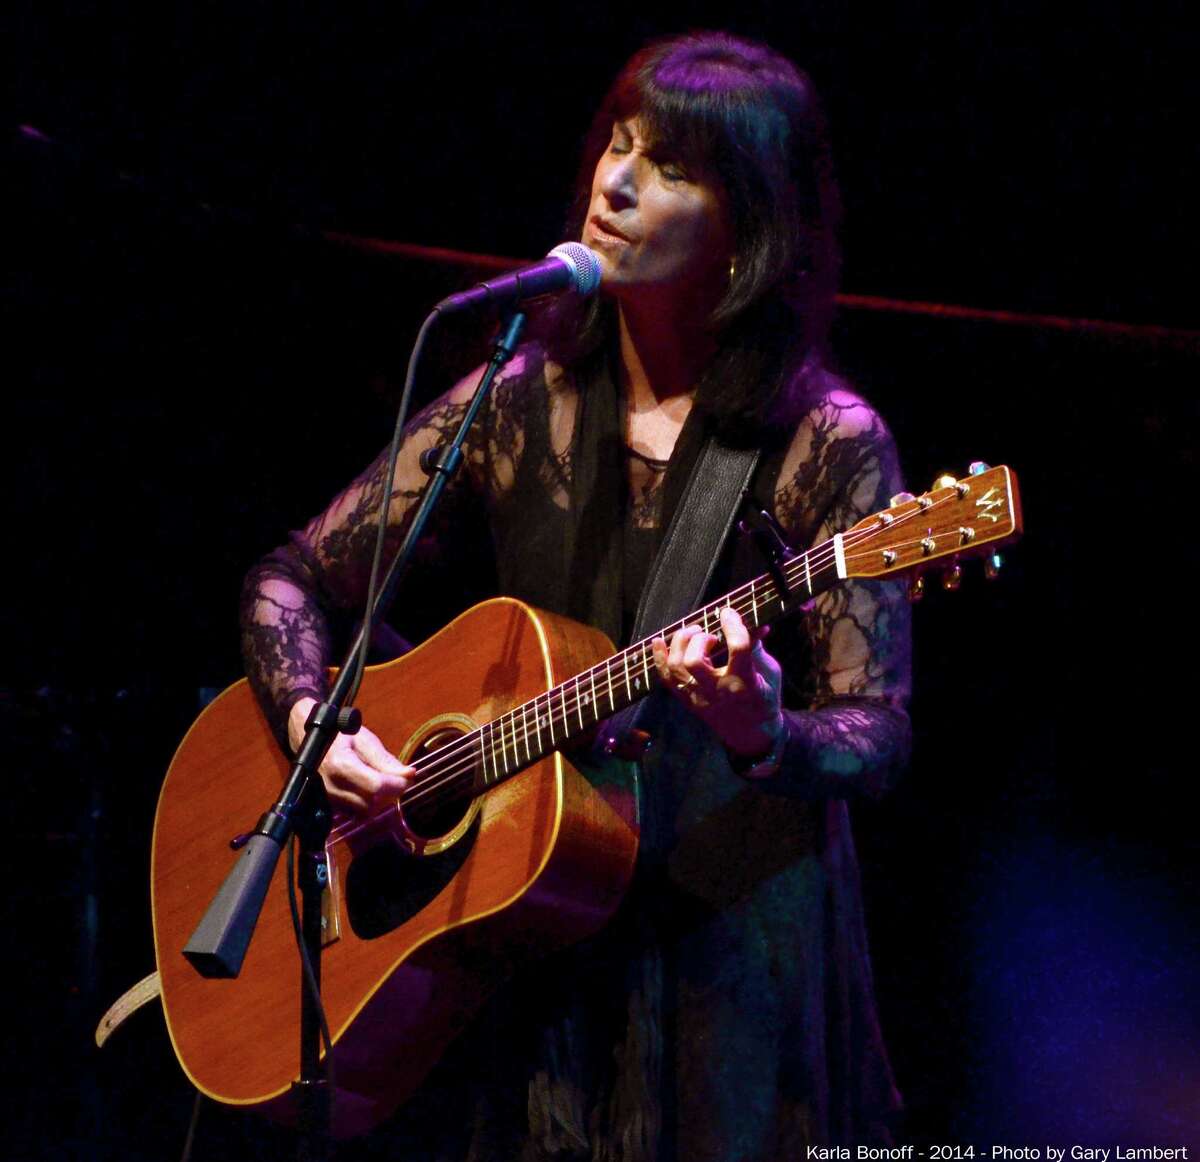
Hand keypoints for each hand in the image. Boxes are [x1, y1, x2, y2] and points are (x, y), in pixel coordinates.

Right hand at [288, 697, 411, 813]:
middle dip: (391, 793)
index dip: (396, 785)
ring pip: (365, 812)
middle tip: (400, 779)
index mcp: (340, 765)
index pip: (376, 787)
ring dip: (381, 801)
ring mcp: (329, 799)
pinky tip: (372, 790)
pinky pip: (355, 814)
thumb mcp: (364, 740)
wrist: (308, 740)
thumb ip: (386, 760)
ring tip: (386, 783)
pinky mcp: (329, 806)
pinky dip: (369, 805)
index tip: (407, 778)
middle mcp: (331, 786)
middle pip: (372, 803)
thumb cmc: (338, 736)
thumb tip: (410, 774)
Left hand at [651, 606, 784, 758]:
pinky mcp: (689, 701)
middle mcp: (719, 692)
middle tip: (708, 634)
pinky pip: (666, 679)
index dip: (733, 626)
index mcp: (745, 683)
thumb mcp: (770, 672)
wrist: (753, 734)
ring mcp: (700, 698)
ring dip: (679, 644)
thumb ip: (757, 647)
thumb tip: (752, 621)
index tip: (728, 612)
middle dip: (698, 639)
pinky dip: (659, 658)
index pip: (738, 649)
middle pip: (694, 662)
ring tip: (693, 634)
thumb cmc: (765, 698)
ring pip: (676, 669)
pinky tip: (659, 641)